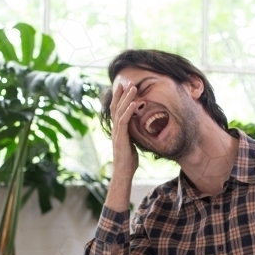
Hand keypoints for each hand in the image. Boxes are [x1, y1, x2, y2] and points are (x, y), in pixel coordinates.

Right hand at [105, 81, 138, 210]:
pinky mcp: (120, 137)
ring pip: (120, 111)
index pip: (117, 110)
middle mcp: (115, 129)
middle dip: (120, 94)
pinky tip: (134, 103)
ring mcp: (117, 132)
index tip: (123, 87)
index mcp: (118, 129)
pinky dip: (129, 111)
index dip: (119, 98)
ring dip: (126, 98)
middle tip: (125, 82)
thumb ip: (132, 134)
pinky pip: (124, 121)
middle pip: (116, 107)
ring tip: (133, 87)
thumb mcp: (132, 143)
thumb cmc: (129, 160)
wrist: (123, 172)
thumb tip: (138, 128)